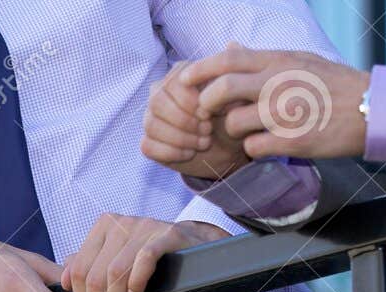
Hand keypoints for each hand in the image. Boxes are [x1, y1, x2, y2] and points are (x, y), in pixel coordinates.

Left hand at [61, 214, 227, 291]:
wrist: (192, 242)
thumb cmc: (150, 256)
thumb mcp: (116, 259)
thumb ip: (90, 265)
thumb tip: (66, 281)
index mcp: (103, 228)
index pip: (80, 270)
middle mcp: (120, 223)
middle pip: (95, 275)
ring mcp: (143, 226)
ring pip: (115, 273)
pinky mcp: (167, 234)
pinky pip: (145, 259)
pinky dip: (136, 282)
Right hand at [141, 64, 250, 180]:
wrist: (227, 148)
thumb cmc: (231, 118)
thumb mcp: (238, 94)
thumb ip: (234, 70)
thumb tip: (232, 44)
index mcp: (178, 76)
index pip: (171, 84)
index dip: (189, 102)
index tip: (209, 115)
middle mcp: (160, 94)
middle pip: (157, 103)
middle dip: (184, 121)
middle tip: (207, 130)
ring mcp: (151, 118)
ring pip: (151, 125)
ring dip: (180, 138)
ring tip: (203, 142)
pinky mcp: (149, 142)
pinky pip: (147, 146)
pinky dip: (170, 152)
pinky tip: (189, 154)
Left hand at [183, 45, 369, 159]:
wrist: (373, 108)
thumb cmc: (334, 85)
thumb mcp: (300, 61)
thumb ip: (263, 59)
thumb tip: (229, 47)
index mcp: (279, 61)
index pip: (228, 59)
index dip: (199, 70)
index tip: (184, 80)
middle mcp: (278, 83)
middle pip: (222, 89)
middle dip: (206, 104)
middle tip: (207, 114)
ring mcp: (284, 113)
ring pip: (233, 124)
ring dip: (233, 131)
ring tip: (251, 130)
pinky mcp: (292, 141)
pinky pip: (253, 147)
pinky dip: (253, 149)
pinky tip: (267, 145)